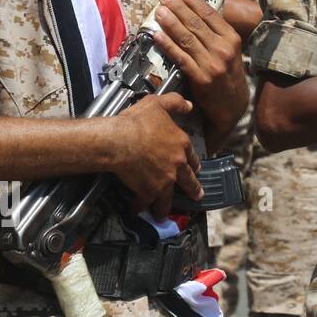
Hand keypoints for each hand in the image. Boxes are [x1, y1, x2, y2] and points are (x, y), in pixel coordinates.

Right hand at [111, 93, 202, 218]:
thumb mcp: (159, 104)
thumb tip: (188, 105)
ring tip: (164, 213)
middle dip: (193, 190)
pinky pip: (144, 202)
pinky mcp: (148, 191)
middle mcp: (177, 165)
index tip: (195, 170)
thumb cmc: (136, 121)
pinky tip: (136, 209)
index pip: (192, 158)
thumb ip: (175, 103)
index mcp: (181, 145)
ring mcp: (164, 180)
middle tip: (197, 196)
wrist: (119, 141)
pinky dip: (139, 206)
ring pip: (168, 198)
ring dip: (165, 207)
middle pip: (188, 181)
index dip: (194, 164)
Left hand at [152, 0, 248, 146]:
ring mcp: (212, 63)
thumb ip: (217, 34)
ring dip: (171, 22)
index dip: (192, 1)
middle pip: (196, 23)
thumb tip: (196, 13)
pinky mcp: (201, 78)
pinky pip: (181, 58)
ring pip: (187, 38)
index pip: (210, 14)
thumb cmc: (228, 74)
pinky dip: (168, 45)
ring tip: (159, 11)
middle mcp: (223, 49)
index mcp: (232, 39)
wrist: (233, 105)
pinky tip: (158, 35)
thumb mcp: (230, 51)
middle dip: (178, 7)